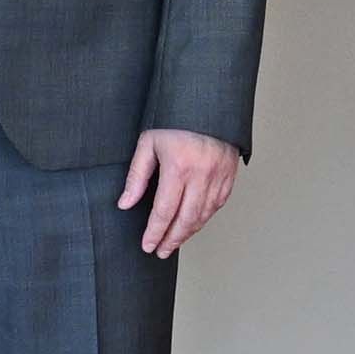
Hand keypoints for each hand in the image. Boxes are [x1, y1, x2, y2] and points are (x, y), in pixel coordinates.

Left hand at [120, 127, 242, 257]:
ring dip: (188, 233)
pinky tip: (195, 223)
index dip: (155, 232)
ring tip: (174, 242)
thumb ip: (137, 175)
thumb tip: (125, 203)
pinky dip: (205, 217)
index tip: (147, 245)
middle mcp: (201, 175)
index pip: (164, 211)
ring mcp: (219, 175)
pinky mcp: (229, 174)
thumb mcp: (148, 142)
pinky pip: (218, 204)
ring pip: (204, 215)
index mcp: (179, 167)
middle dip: (172, 239)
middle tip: (161, 251)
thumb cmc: (176, 118)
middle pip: (186, 219)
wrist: (209, 102)